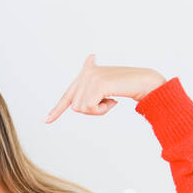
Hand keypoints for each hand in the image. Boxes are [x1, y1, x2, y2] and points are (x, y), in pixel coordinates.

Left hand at [44, 54, 164, 122]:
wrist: (146, 82)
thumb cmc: (128, 86)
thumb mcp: (107, 87)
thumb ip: (92, 88)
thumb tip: (81, 90)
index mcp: (87, 71)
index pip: (68, 94)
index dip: (57, 109)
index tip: (46, 120)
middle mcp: (86, 71)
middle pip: (75, 106)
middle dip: (92, 110)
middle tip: (108, 101)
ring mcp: (91, 76)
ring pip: (81, 108)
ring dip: (98, 110)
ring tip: (111, 98)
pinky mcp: (97, 84)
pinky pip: (90, 108)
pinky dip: (102, 110)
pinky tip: (113, 100)